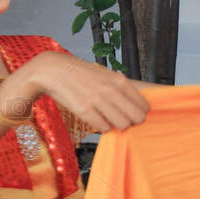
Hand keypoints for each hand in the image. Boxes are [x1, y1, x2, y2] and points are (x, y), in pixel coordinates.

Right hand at [6, 51, 148, 131]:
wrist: (56, 70)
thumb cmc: (83, 75)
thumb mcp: (108, 76)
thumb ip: (123, 89)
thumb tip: (138, 105)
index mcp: (120, 81)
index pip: (144, 106)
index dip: (140, 113)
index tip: (134, 114)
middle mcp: (111, 90)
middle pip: (137, 117)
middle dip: (132, 122)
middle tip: (124, 120)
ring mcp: (98, 100)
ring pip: (123, 124)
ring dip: (118, 126)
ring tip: (110, 120)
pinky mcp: (84, 110)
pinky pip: (103, 128)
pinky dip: (103, 127)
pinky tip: (99, 121)